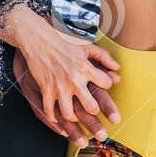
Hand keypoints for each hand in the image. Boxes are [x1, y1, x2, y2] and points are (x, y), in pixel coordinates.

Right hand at [3, 7, 119, 128]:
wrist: (38, 38)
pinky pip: (49, 110)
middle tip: (91, 108)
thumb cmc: (62, 41)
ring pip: (69, 114)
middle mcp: (75, 80)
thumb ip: (103, 56)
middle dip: (93, 111)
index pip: (106, 84)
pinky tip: (55, 116)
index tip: (101, 84)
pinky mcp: (46, 89)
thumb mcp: (85, 46)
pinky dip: (52, 117)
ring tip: (74, 115)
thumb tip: (117, 68)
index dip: (106, 84)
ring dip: (73, 118)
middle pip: (91, 107)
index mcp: (86, 68)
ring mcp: (59, 86)